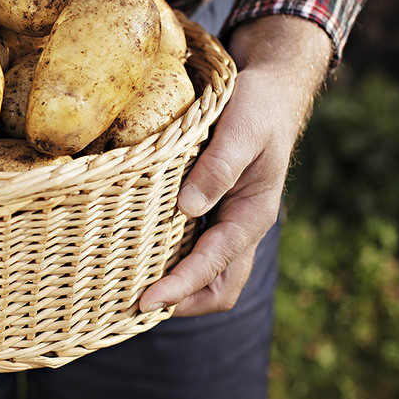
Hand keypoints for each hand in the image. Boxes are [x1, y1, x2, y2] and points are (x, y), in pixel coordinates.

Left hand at [139, 15, 330, 316]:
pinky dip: (171, 262)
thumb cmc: (258, 107)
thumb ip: (218, 168)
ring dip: (176, 289)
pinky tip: (138, 255)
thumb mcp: (241, 129)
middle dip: (181, 303)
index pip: (214, 265)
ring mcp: (227, 223)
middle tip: (131, 307)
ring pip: (208, 276)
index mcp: (252, 214)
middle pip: (218, 288)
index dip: (179, 286)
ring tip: (128, 292)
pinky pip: (194, 250)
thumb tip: (187, 208)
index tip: (144, 301)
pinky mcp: (212, 212)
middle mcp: (241, 227)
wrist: (270, 91)